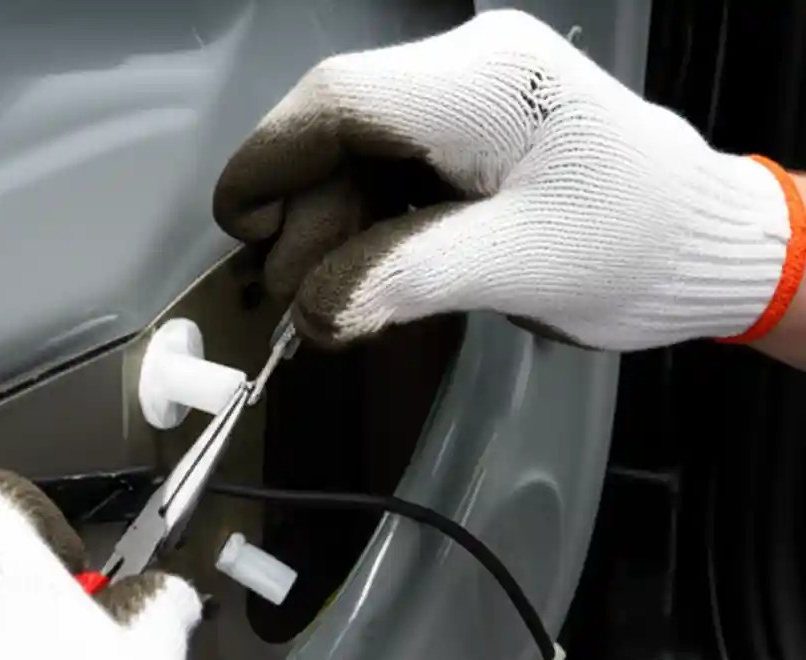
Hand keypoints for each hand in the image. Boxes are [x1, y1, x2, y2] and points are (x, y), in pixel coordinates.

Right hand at [214, 9, 797, 350]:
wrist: (702, 245)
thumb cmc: (629, 249)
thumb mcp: (515, 268)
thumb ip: (401, 277)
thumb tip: (308, 308)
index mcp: (484, 82)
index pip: (339, 101)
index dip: (269, 162)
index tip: (240, 230)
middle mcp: (465, 69)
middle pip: (336, 128)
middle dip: (306, 214)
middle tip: (303, 299)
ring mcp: (463, 96)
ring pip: (350, 153)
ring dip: (330, 226)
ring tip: (338, 296)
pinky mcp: (463, 128)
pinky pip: (382, 168)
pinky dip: (362, 223)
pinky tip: (368, 268)